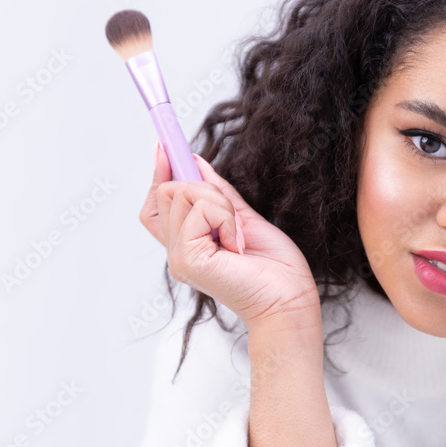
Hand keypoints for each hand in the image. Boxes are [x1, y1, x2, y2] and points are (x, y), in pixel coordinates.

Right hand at [139, 143, 320, 326]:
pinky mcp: (187, 260)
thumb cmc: (275, 269)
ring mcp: (179, 257)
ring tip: (237, 236)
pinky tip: (236, 244)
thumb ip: (219, 193)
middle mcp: (177, 252)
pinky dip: (226, 217)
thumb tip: (196, 162)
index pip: (156, 203)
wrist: (289, 299)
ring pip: (182, 193)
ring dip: (220, 205)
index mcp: (188, 244)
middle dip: (203, 188)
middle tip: (232, 219)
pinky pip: (200, 209)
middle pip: (167, 191)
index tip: (165, 146)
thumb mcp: (244, 218)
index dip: (159, 173)